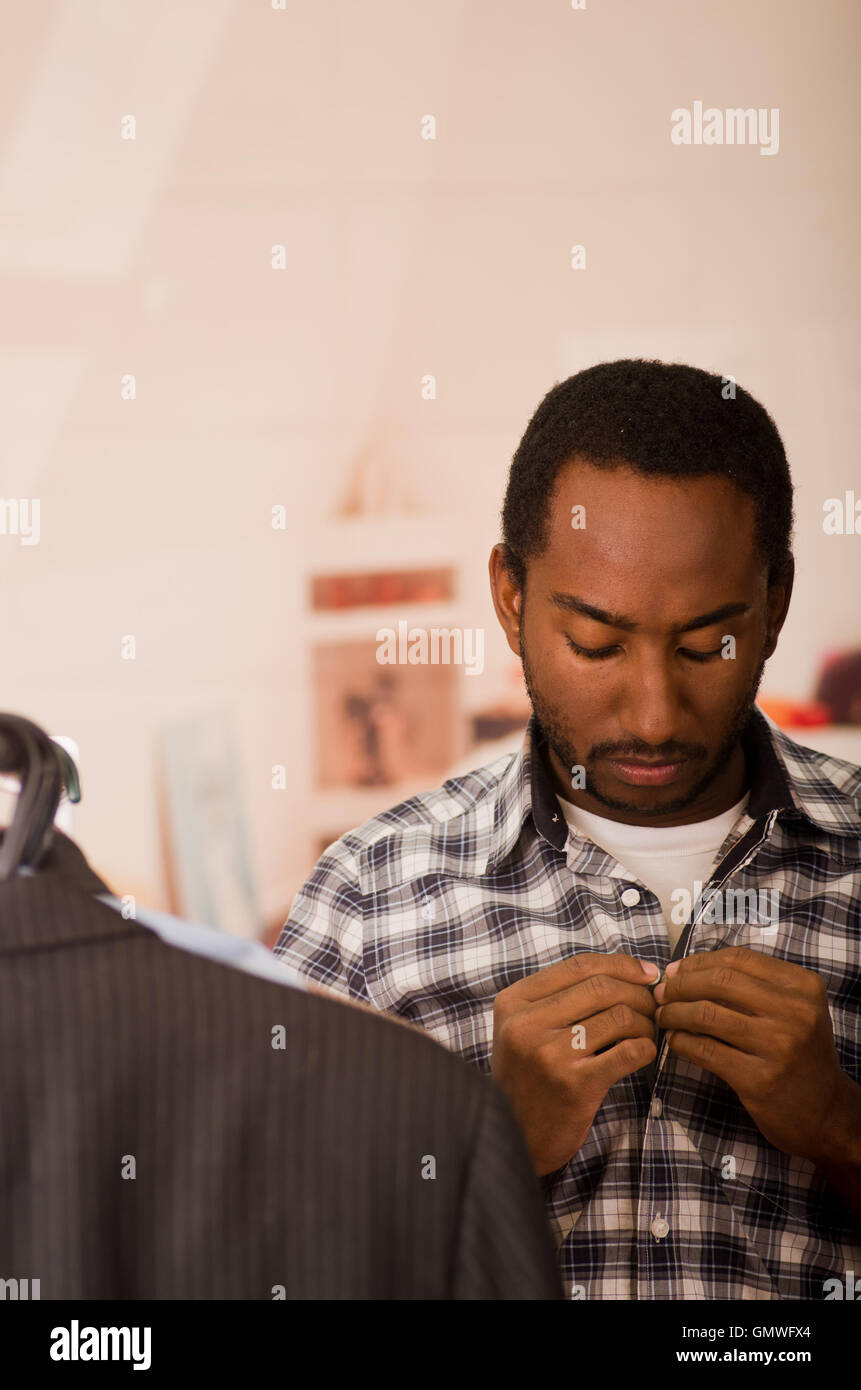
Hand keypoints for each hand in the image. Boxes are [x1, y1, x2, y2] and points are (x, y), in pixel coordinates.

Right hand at [491, 952, 659, 1176]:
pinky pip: (629, 1051)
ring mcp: (550, 1054)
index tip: (647, 973)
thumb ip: (559, 997)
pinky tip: (643, 1053)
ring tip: (645, 1033)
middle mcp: (527, 1024)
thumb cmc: (528, 1077)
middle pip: (602, 987)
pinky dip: (646, 1048)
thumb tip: (626, 970)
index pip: (578, 966)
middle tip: (651, 1007)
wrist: (516, 1137)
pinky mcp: (575, 1084)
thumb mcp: (525, 1029)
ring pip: (619, 1016)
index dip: (620, 965)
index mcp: (514, 1002)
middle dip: (638, 993)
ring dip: (645, 1022)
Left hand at [654, 945, 857, 1164]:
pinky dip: (681, 1042)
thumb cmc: (799, 1054)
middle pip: (720, 982)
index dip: (698, 961)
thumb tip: (687, 969)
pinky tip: (674, 1040)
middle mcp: (795, 1012)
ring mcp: (778, 1046)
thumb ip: (754, 985)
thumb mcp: (794, 1010)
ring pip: (707, 1014)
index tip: (675, 971)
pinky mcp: (759, 1079)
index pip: (738, 959)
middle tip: (661, 993)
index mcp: (802, 986)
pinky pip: (705, 1050)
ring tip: (663, 1016)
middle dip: (681, 985)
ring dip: (674, 1013)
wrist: (826, 1114)